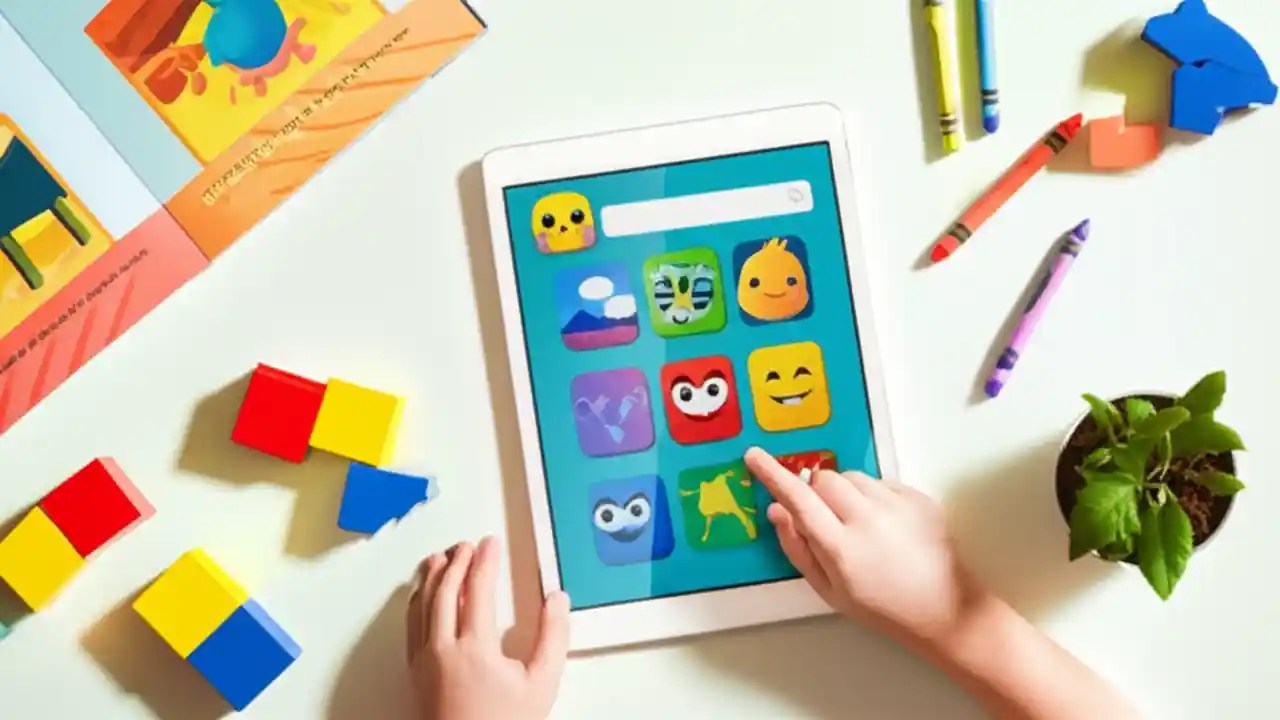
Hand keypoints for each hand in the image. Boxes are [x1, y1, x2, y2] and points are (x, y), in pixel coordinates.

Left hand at [407, 537, 569, 719]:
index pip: (478, 588)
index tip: (490, 544)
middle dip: (457, 561)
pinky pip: (411, 624)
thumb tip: (557, 601)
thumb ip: (554, 637)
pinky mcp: (415, 671)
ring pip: (422, 604)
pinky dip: (417, 601)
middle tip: (467, 545)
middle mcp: (443, 649)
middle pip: (445, 590)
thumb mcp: (542, 683)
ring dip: (432, 576)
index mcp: (475, 647)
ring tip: (441, 557)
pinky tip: (421, 595)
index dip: (485, 560)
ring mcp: (424, 659)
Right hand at [744, 448, 987, 650]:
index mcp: (841, 548)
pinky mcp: (918, 497)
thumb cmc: (880, 606)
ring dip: (846, 493)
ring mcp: (897, 505)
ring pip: (853, 477)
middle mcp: (868, 520)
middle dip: (816, 491)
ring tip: (860, 524)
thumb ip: (798, 549)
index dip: (773, 475)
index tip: (754, 456)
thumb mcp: (829, 590)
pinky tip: (885, 525)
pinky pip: (881, 481)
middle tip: (827, 518)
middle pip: (824, 479)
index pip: (798, 499)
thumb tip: (776, 510)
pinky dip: (873, 496)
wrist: (943, 609)